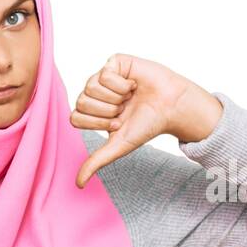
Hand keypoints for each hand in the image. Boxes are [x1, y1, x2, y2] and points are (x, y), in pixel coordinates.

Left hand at [70, 53, 222, 187]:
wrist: (171, 107)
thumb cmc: (147, 124)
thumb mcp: (119, 145)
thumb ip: (97, 161)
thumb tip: (78, 185)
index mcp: (92, 112)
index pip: (75, 117)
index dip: (97, 123)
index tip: (117, 123)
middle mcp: (94, 93)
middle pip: (81, 101)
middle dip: (107, 110)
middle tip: (124, 110)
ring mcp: (103, 76)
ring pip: (91, 86)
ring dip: (116, 97)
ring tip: (130, 97)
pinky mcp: (115, 62)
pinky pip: (105, 73)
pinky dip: (123, 84)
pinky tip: (134, 85)